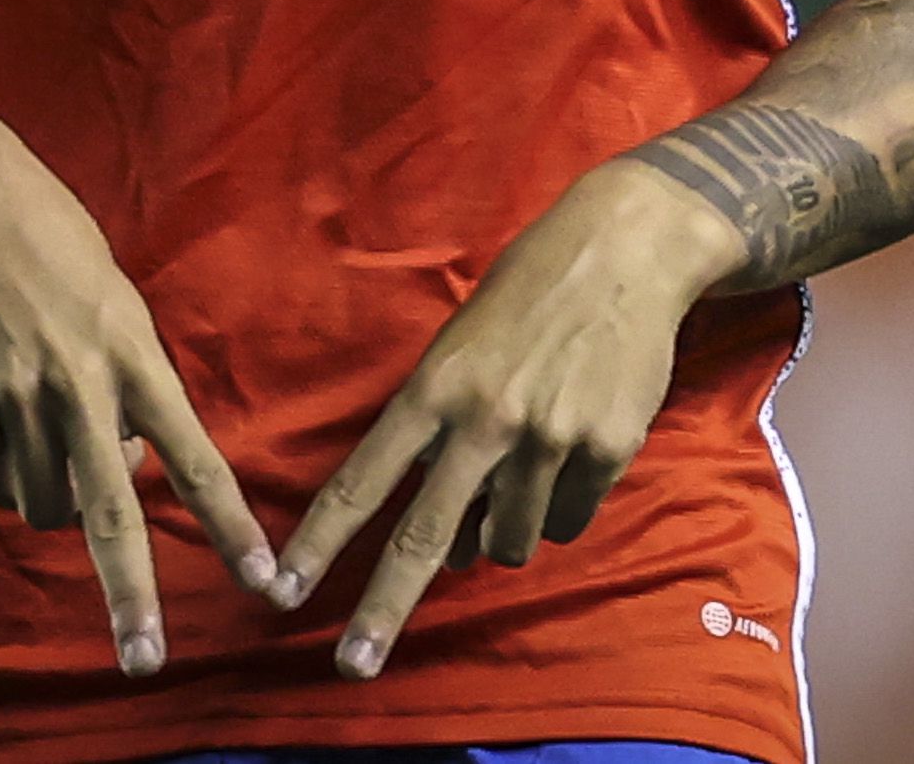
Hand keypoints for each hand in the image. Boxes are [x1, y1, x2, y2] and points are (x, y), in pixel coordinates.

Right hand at [0, 138, 288, 675]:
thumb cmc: (58, 251)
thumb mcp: (121, 307)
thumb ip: (132, 386)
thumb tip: (128, 465)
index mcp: (135, 356)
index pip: (196, 458)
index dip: (230, 525)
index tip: (263, 580)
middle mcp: (79, 387)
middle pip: (112, 513)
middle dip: (131, 594)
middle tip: (146, 658)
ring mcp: (15, 401)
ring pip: (45, 506)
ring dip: (59, 503)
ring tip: (56, 439)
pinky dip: (8, 480)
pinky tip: (9, 430)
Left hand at [274, 160, 734, 679]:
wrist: (630, 247)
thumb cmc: (530, 293)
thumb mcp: (462, 344)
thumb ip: (442, 429)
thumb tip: (453, 534)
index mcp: (437, 386)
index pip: (366, 477)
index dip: (320, 539)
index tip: (283, 592)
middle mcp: (486, 420)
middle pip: (423, 536)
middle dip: (383, 609)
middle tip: (351, 665)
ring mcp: (549, 438)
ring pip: (510, 541)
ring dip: (504, 534)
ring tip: (522, 478)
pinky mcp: (606, 449)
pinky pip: (569, 519)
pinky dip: (562, 507)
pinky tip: (571, 454)